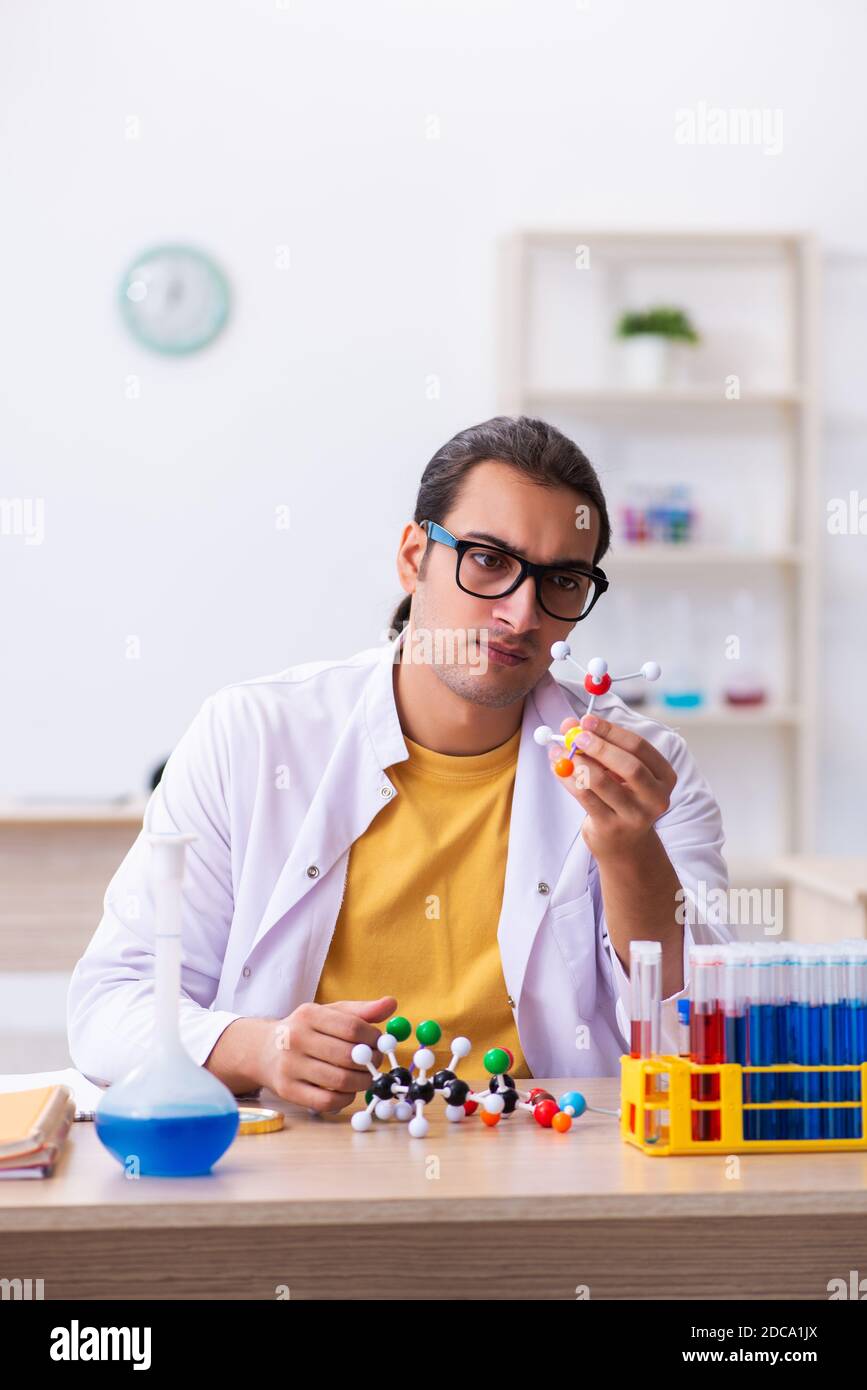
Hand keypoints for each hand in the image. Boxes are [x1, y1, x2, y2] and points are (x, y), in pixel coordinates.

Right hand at [264, 995, 397, 1113]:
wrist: (264, 1050)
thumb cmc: (307, 1030)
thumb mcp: (330, 1013)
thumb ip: (361, 1010)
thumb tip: (391, 1003)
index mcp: (308, 1014)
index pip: (352, 1027)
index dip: (374, 1038)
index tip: (381, 1043)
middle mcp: (296, 1039)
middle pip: (347, 1056)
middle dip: (370, 1063)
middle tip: (376, 1063)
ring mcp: (289, 1066)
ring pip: (339, 1081)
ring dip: (361, 1082)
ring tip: (366, 1077)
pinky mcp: (288, 1090)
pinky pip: (326, 1101)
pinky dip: (345, 1099)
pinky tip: (348, 1091)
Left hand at [547, 712, 676, 860]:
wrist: (624, 843)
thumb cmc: (621, 797)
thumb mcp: (618, 771)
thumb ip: (599, 745)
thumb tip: (569, 723)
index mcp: (664, 776)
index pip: (639, 747)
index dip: (611, 731)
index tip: (587, 719)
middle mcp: (655, 798)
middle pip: (629, 766)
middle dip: (599, 747)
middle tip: (575, 735)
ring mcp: (635, 816)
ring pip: (602, 782)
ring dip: (578, 762)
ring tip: (560, 750)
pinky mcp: (611, 827)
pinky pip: (585, 797)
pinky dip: (568, 778)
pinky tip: (557, 768)